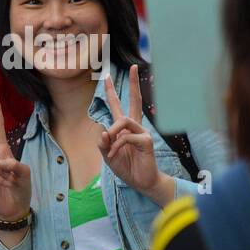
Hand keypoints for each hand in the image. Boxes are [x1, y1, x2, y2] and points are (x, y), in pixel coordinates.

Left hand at [98, 65, 173, 206]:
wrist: (142, 182)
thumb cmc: (127, 168)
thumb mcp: (108, 156)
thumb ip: (103, 144)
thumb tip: (103, 132)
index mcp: (124, 128)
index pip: (118, 106)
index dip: (112, 92)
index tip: (108, 77)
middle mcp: (135, 127)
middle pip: (134, 101)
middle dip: (133, 84)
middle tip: (133, 67)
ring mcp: (142, 132)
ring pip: (124, 120)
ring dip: (113, 132)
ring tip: (109, 148)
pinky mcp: (147, 141)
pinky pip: (128, 137)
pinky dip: (118, 145)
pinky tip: (115, 154)